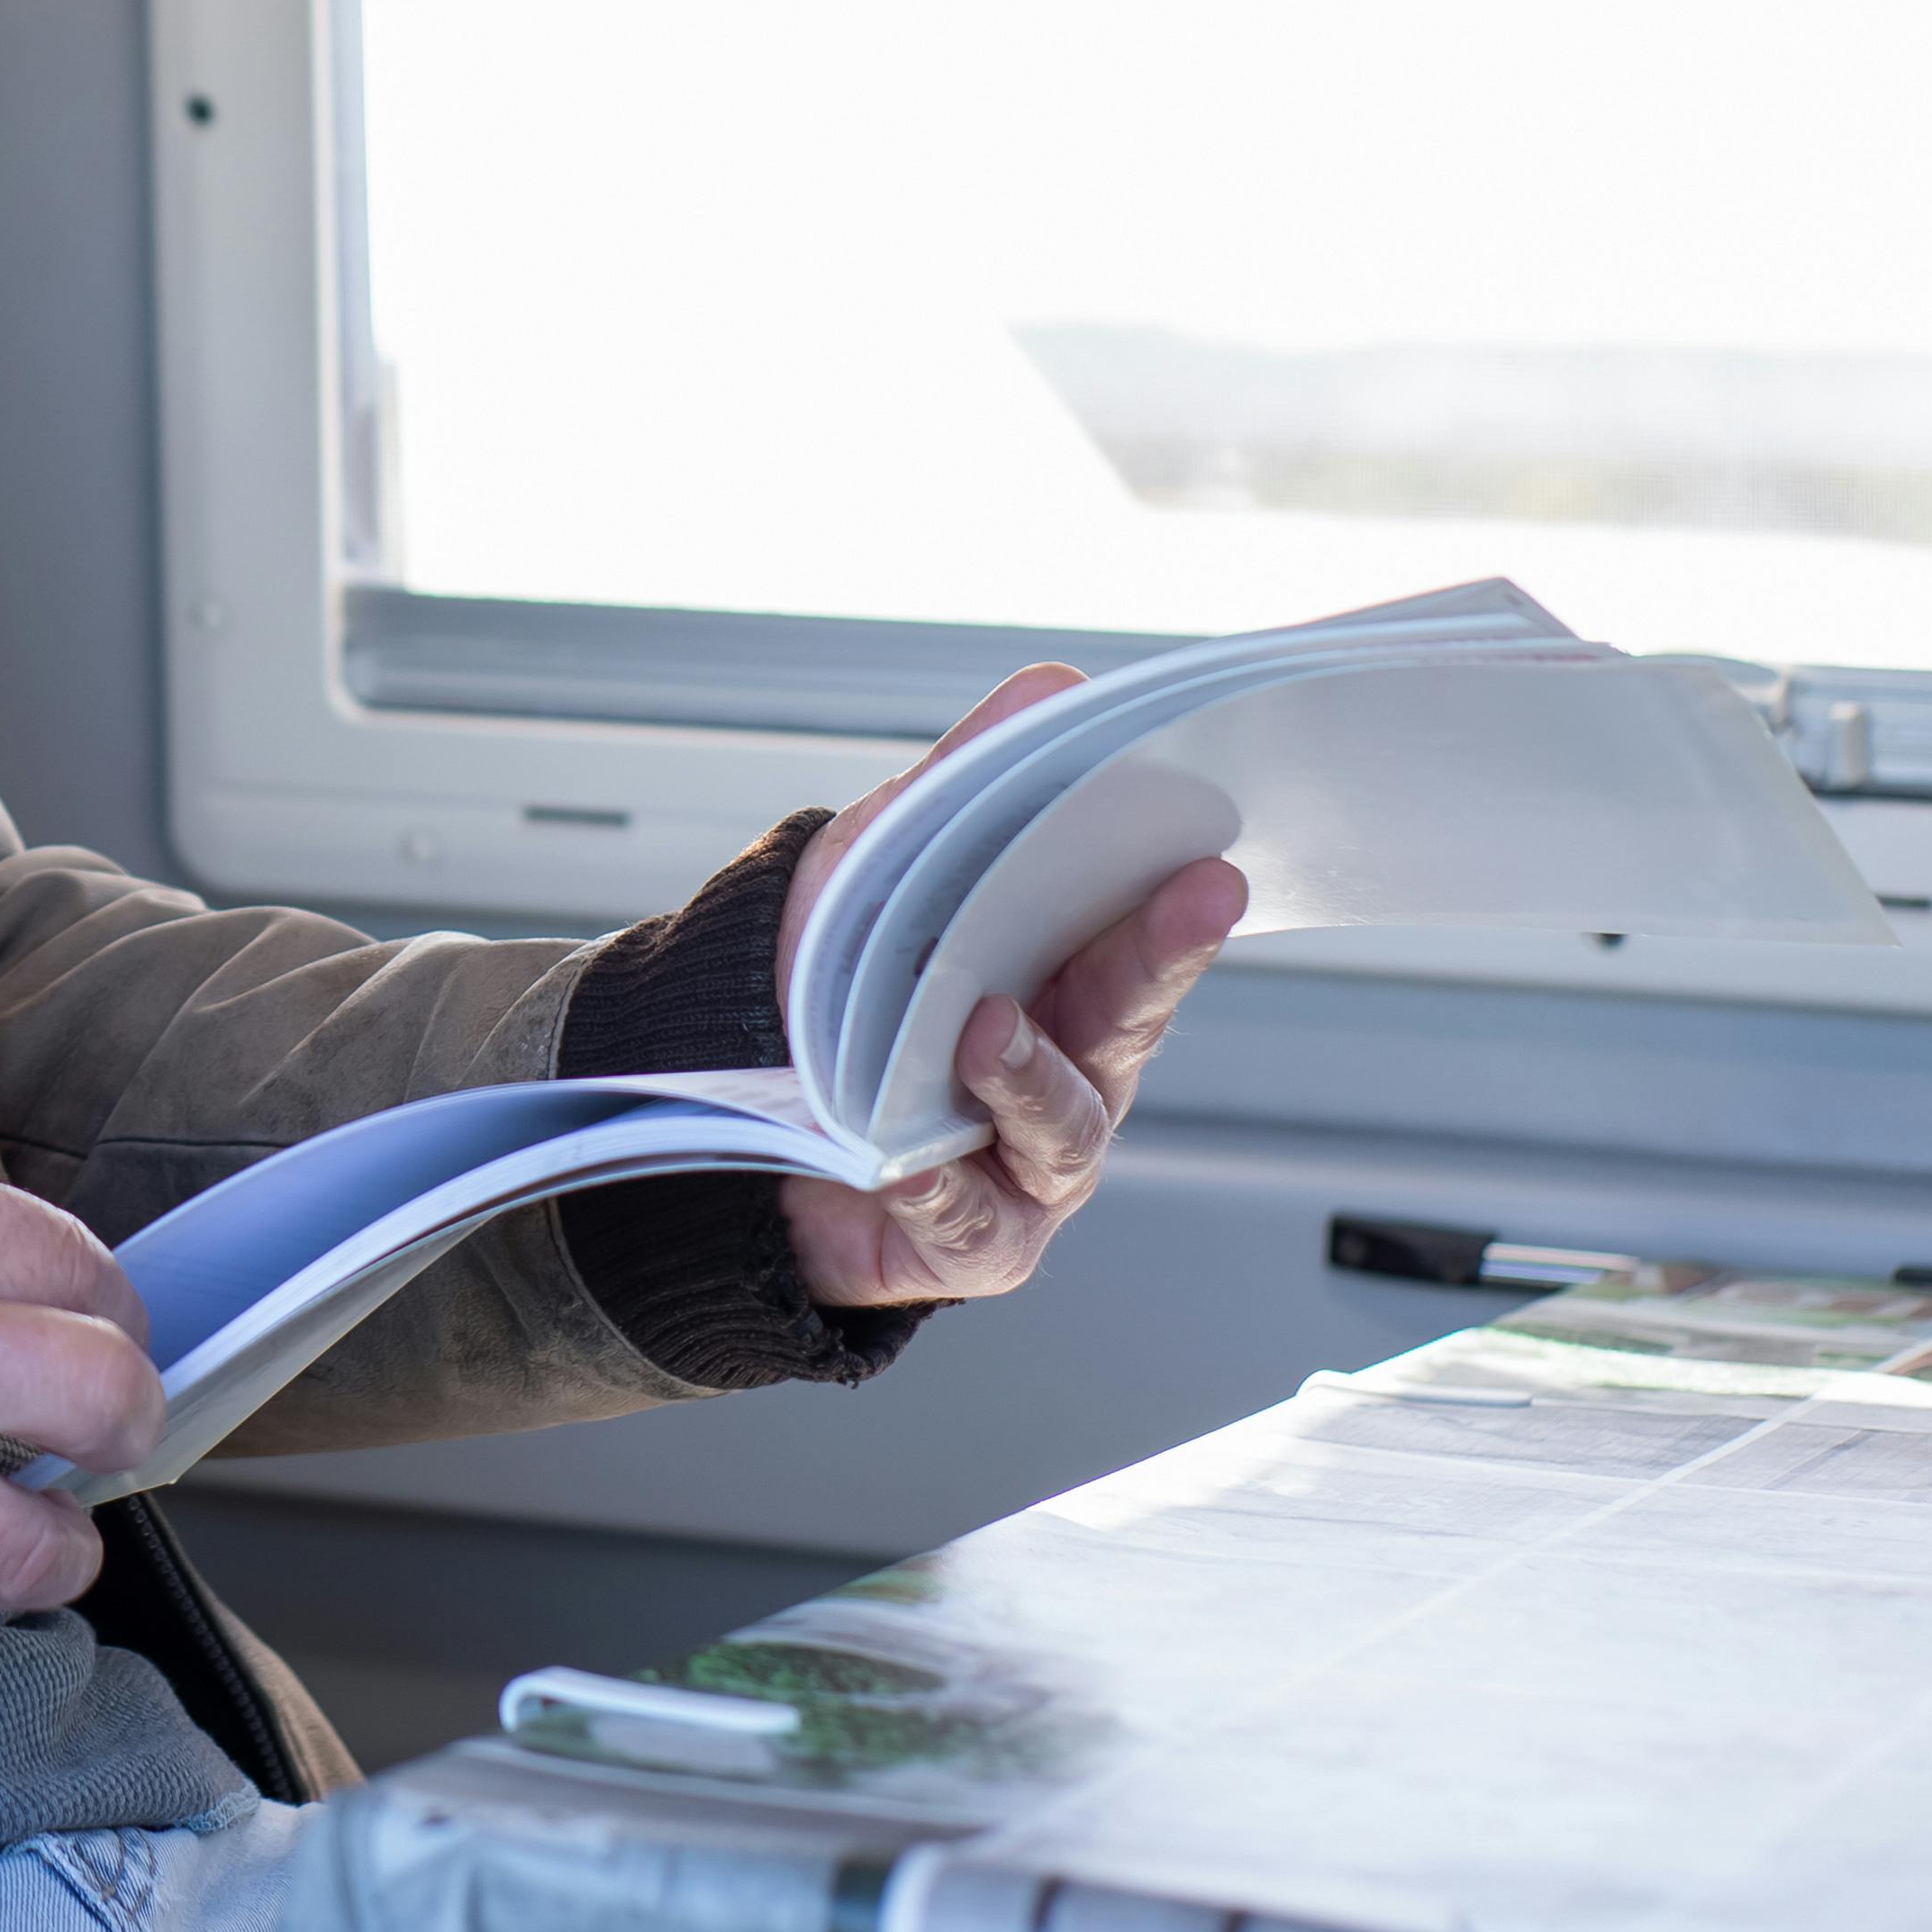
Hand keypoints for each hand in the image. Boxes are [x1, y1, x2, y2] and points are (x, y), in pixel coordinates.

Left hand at [771, 665, 1244, 1313]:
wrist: (722, 1111)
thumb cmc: (825, 991)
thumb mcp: (878, 867)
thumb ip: (962, 785)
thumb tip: (1049, 690)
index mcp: (1058, 988)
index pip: (1136, 944)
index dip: (1176, 910)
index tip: (1209, 863)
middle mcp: (1063, 1078)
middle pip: (1126, 1023)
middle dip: (1159, 961)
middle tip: (1188, 902)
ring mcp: (1025, 1168)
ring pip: (1062, 1126)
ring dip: (1028, 1073)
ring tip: (983, 1030)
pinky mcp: (972, 1241)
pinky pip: (970, 1217)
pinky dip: (941, 1184)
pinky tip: (911, 1160)